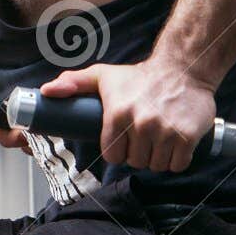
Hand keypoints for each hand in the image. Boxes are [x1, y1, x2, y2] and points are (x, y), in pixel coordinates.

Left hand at [40, 58, 215, 172]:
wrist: (184, 68)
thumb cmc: (140, 76)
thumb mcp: (104, 76)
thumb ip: (74, 83)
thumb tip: (47, 91)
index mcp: (117, 114)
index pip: (111, 155)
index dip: (117, 151)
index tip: (124, 142)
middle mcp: (141, 124)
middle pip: (134, 162)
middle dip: (138, 154)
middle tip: (144, 138)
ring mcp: (165, 132)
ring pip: (155, 166)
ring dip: (157, 159)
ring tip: (158, 140)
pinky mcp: (187, 137)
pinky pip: (177, 165)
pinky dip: (176, 160)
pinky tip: (174, 145)